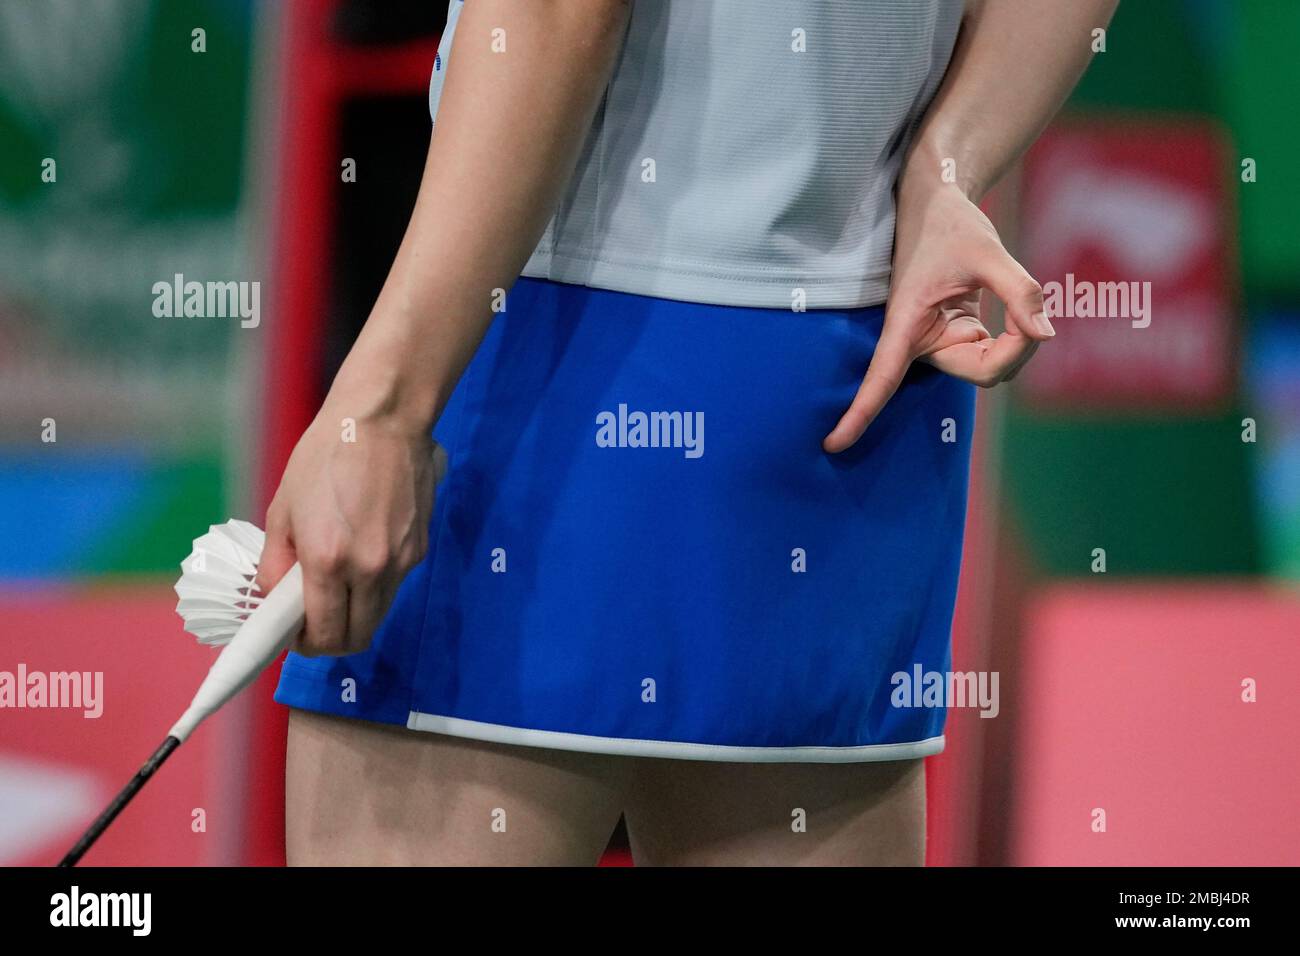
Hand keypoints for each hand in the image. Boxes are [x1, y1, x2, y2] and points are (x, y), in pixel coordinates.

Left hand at [256, 395, 436, 656]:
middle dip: (333, 639)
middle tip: (315, 619)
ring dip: (355, 613)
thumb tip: (274, 600)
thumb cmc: (324, 456)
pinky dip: (374, 585)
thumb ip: (276, 564)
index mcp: (329, 562)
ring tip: (338, 582)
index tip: (295, 635)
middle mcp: (371, 571)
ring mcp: (401, 561)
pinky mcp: (420, 548)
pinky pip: (394, 584)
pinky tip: (363, 550)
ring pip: (378, 614)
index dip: (306, 646)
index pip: (325, 636)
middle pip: (358, 637)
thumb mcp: (282, 509)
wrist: (383, 420)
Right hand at [823, 177, 1053, 452]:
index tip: (834, 445)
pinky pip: (998, 354)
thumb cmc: (950, 225)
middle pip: (980, 373)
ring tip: (1026, 305)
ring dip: (1021, 343)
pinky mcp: (959, 337)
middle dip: (1016, 351)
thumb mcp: (987, 253)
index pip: (881, 379)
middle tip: (1036, 317)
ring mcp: (941, 342)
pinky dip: (1020, 337)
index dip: (859, 414)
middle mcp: (920, 342)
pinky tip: (1020, 314)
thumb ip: (1020, 292)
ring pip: (994, 367)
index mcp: (906, 325)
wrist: (940, 207)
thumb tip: (1045, 335)